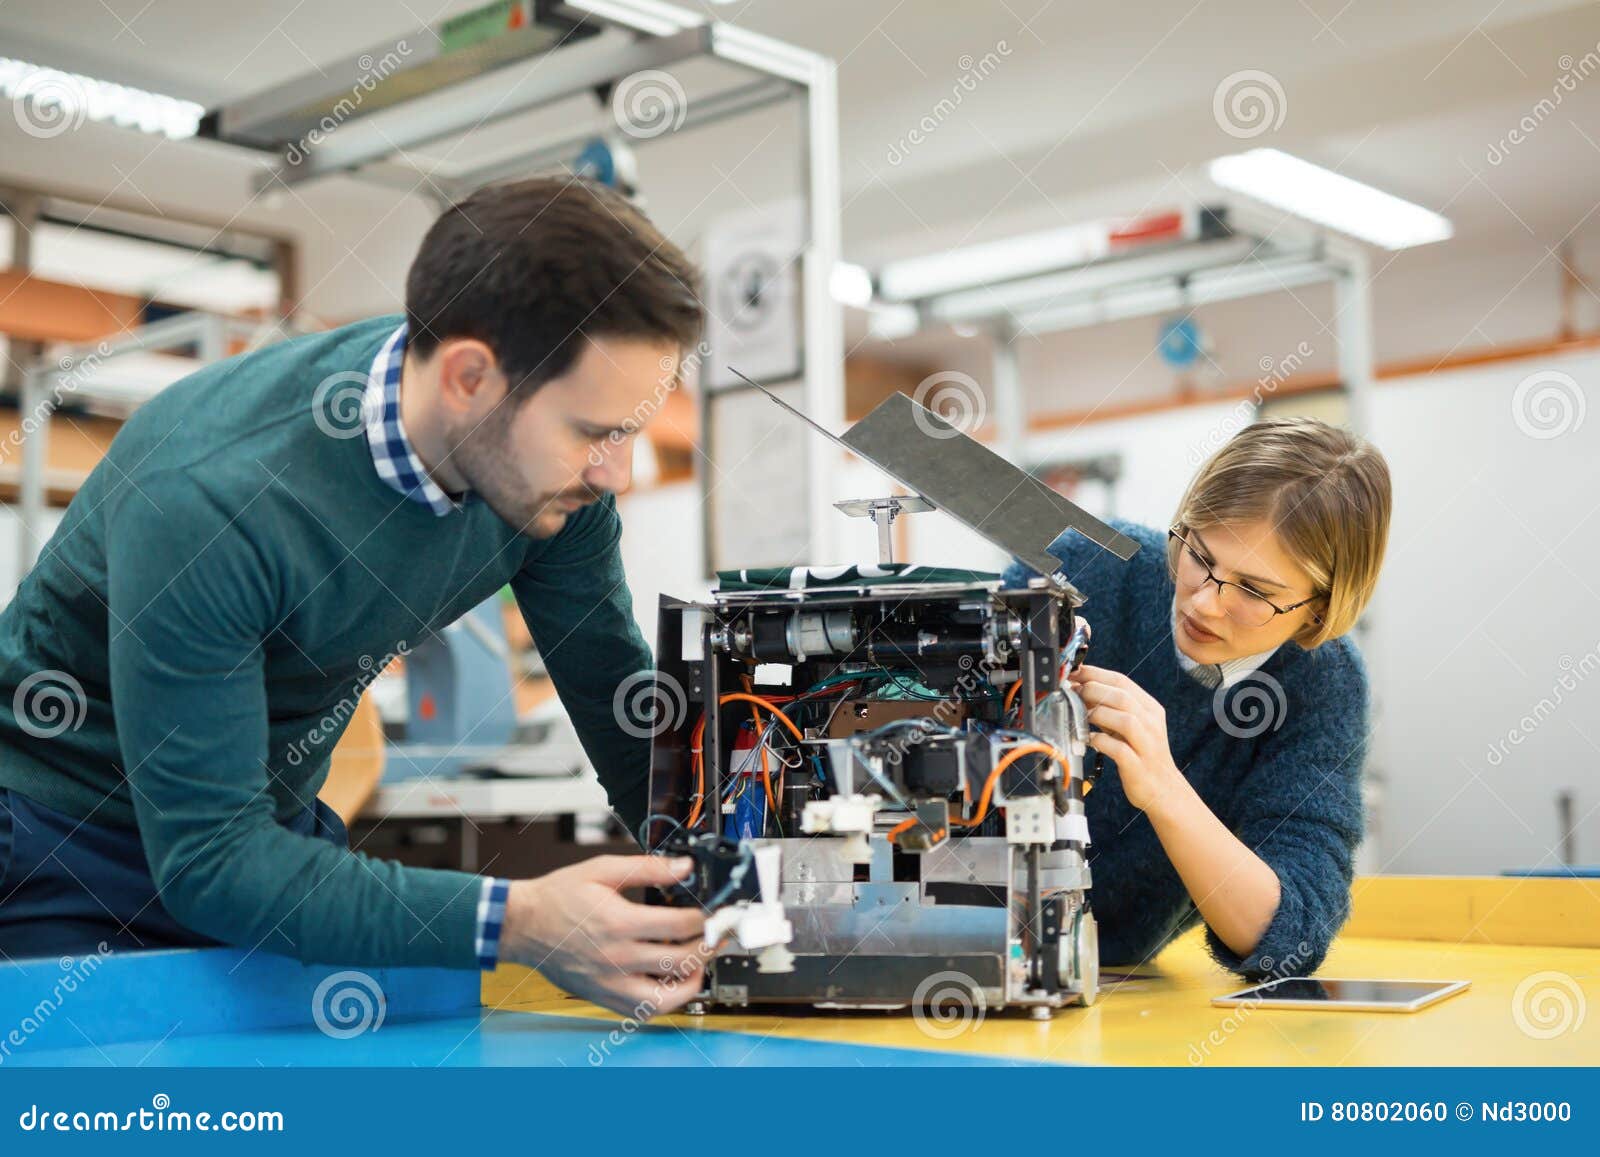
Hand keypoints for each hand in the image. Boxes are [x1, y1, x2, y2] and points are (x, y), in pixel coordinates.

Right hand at [499, 854, 711, 1016]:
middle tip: (718, 936)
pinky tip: (671, 983)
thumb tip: (684, 866)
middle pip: (682, 962)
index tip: (716, 912)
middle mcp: (617, 958)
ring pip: (667, 998)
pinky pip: (643, 1011)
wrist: (523, 925)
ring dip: (693, 982)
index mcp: (619, 923)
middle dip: (709, 947)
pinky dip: (665, 1001)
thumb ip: (648, 868)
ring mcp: (610, 983)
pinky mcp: (603, 997)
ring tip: (699, 964)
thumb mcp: (603, 869)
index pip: (681, 926)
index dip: (707, 918)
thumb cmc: (558, 897)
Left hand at [1069, 663, 1185, 815]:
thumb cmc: (1140, 754)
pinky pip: (1119, 749)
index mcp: (1150, 708)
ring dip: (1097, 714)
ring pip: (1125, 720)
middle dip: (1092, 690)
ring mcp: (1147, 744)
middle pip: (1122, 696)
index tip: (1073, 673)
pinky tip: (1089, 740)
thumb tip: (1079, 689)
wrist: (1163, 789)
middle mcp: (1151, 723)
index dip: (1094, 674)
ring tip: (1080, 716)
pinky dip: (1100, 741)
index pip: (1122, 681)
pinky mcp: (1138, 765)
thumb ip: (1109, 708)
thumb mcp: (1128, 726)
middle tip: (1072, 694)